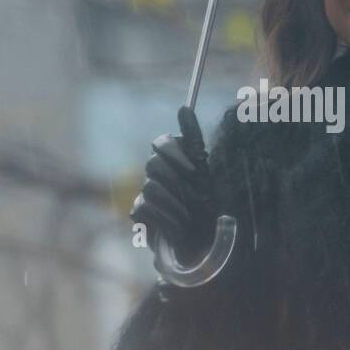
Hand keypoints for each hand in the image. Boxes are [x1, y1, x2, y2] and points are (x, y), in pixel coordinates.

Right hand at [130, 106, 218, 264]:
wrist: (208, 242)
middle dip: (179, 183)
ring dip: (175, 205)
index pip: (162, 142)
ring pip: (151, 188)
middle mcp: (157, 172)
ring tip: (190, 218)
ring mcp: (146, 193)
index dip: (176, 155)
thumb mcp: (207, 171)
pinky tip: (178, 229)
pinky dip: (165, 220)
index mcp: (173, 157)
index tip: (197, 172)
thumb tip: (183, 107)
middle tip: (198, 199)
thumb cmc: (210, 204)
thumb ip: (193, 139)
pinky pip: (143, 209)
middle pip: (154, 164)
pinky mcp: (139, 214)